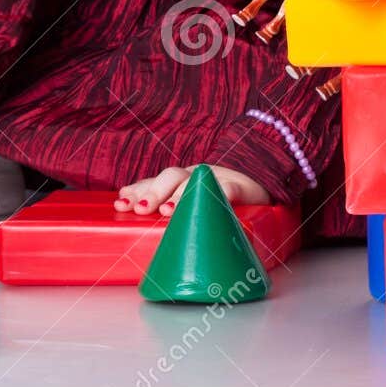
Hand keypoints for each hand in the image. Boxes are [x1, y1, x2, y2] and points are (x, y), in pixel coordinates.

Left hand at [115, 164, 271, 215]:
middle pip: (171, 176)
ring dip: (180, 194)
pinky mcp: (241, 187)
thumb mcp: (194, 205)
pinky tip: (206, 202)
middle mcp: (195, 176)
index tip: (121, 202)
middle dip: (154, 192)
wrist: (264, 186)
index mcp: (181, 182)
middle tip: (142, 209)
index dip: (137, 191)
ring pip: (195, 181)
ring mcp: (217, 179)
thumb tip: (132, 210)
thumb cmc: (222, 203)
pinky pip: (228, 188)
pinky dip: (216, 194)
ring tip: (168, 211)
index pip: (154, 182)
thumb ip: (170, 208)